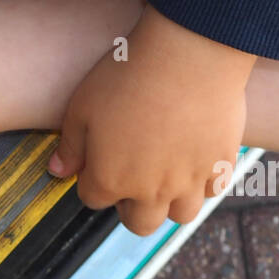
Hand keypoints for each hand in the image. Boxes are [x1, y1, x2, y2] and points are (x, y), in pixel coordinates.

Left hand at [48, 4, 254, 235]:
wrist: (188, 56)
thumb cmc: (128, 76)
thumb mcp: (82, 107)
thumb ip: (70, 146)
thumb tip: (58, 170)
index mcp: (110, 180)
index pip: (93, 199)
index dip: (92, 179)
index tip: (98, 158)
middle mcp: (150, 191)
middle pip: (138, 222)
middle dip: (130, 205)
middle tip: (131, 173)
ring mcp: (189, 181)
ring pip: (181, 214)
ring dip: (170, 202)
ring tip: (165, 172)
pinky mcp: (220, 164)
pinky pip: (212, 189)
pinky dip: (203, 181)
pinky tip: (194, 156)